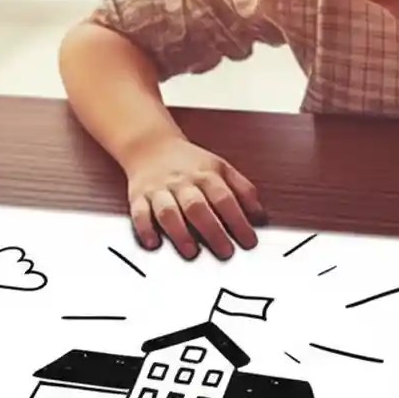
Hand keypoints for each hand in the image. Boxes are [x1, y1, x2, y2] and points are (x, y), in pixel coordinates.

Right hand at [123, 136, 265, 259]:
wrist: (151, 146)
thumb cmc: (189, 162)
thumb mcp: (221, 168)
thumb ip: (243, 190)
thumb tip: (260, 217)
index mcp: (205, 174)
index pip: (224, 198)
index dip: (238, 220)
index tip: (248, 241)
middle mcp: (182, 182)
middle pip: (197, 206)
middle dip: (212, 230)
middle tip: (225, 251)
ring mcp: (159, 190)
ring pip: (168, 211)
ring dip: (179, 232)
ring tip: (191, 251)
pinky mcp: (138, 197)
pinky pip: (139, 213)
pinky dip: (144, 228)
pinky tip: (153, 243)